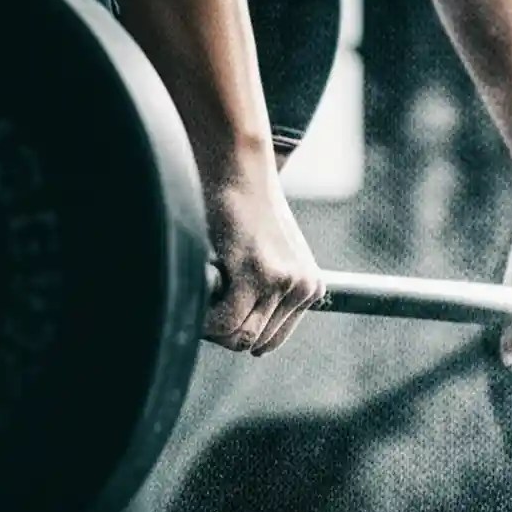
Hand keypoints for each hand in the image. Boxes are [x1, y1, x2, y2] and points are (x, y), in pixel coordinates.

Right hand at [202, 147, 324, 355]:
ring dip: (211, 324)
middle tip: (205, 302)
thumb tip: (239, 334)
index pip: (270, 338)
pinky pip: (224, 323)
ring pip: (238, 337)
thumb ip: (264, 289)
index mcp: (309, 286)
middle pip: (254, 342)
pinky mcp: (259, 274)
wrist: (238, 169)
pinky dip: (204, 315)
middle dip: (223, 330)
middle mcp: (303, 287)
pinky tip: (202, 284)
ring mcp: (284, 282)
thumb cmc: (242, 209)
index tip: (218, 312)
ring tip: (204, 291)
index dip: (237, 331)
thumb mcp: (267, 253)